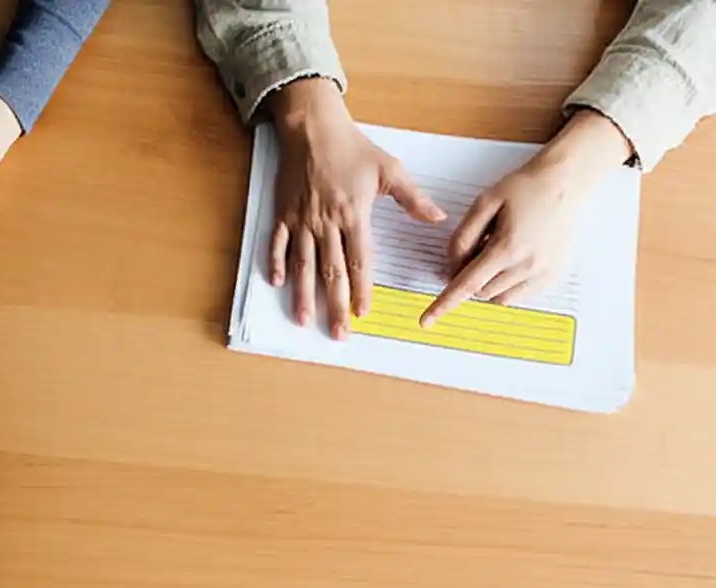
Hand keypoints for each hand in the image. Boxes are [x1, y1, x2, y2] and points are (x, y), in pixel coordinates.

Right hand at [269, 79, 445, 339]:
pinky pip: (279, 243)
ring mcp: (302, 220)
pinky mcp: (284, 213)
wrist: (312, 127)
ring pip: (303, 264)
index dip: (361, 289)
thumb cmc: (352, 147)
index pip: (358, 260)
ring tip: (304, 319)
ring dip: (304, 294)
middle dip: (335, 305)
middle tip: (338, 333)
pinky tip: (278, 283)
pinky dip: (277, 263)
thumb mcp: (389, 169)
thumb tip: (438, 218)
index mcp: (353, 214)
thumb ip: (412, 198)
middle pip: (331, 272)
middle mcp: (326, 222)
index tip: (363, 312)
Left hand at [420, 110, 633, 325]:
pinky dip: (506, 286)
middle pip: (479, 291)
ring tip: (498, 250)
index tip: (427, 321)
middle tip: (478, 247)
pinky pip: (518, 296)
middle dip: (469, 276)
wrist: (565, 182)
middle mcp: (527, 266)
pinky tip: (512, 260)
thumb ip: (462, 238)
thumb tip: (452, 268)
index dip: (444, 304)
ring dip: (488, 283)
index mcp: (506, 247)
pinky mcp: (552, 276)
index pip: (466, 285)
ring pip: (497, 297)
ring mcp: (542, 273)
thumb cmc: (524, 188)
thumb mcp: (483, 203)